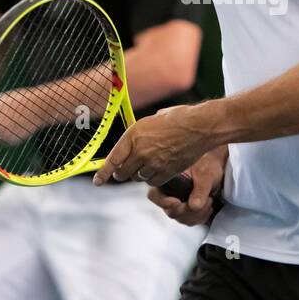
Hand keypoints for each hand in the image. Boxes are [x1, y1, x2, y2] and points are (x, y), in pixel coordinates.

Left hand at [93, 104, 214, 189]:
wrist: (200, 126)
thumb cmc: (179, 117)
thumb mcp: (153, 119)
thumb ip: (141, 133)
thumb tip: (136, 141)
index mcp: (134, 135)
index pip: (113, 159)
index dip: (103, 173)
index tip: (98, 181)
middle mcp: (141, 151)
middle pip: (123, 173)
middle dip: (121, 173)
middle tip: (123, 172)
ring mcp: (154, 163)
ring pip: (138, 177)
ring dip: (139, 174)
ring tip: (148, 164)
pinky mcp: (167, 172)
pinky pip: (153, 182)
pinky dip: (153, 178)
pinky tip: (158, 170)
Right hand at [147, 145, 227, 225]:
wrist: (216, 167)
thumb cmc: (208, 164)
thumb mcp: (206, 174)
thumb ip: (200, 189)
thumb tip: (194, 205)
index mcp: (167, 180)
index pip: (154, 195)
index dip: (164, 202)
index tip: (178, 202)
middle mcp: (169, 193)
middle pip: (171, 211)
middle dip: (189, 210)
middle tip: (204, 200)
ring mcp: (177, 204)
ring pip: (181, 218)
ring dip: (197, 214)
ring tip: (208, 200)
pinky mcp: (186, 211)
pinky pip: (189, 221)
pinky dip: (201, 217)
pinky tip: (208, 206)